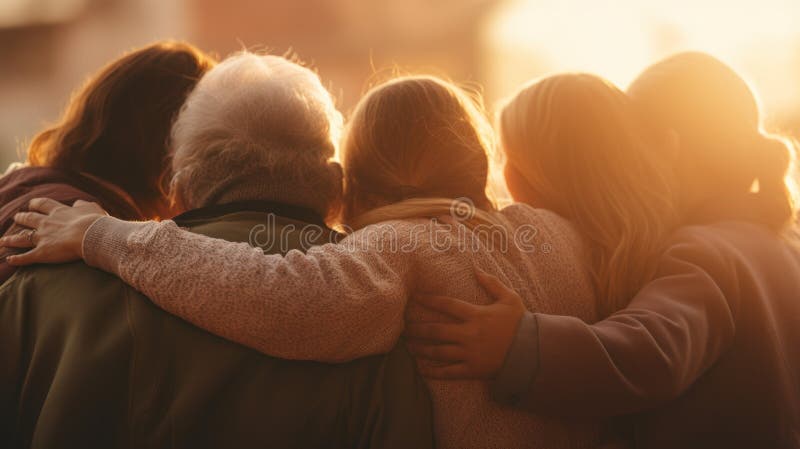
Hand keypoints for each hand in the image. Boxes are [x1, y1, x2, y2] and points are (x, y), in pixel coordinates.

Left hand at [0, 198, 106, 264]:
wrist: (90, 235)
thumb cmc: (95, 222)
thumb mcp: (92, 208)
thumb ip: (83, 205)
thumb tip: (78, 203)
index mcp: (59, 211)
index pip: (43, 204)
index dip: (36, 204)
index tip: (32, 204)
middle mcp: (47, 223)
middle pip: (29, 218)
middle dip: (22, 218)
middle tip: (17, 217)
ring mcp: (42, 238)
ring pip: (22, 238)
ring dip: (11, 239)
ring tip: (3, 240)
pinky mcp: (42, 253)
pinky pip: (26, 257)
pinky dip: (17, 260)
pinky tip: (9, 260)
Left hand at [404, 268, 525, 379]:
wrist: (532, 352)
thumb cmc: (520, 323)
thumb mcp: (509, 298)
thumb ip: (492, 283)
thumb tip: (476, 269)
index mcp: (476, 315)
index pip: (447, 305)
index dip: (429, 301)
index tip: (414, 298)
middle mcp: (469, 334)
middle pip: (436, 331)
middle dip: (418, 329)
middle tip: (404, 328)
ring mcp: (469, 353)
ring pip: (438, 351)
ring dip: (421, 349)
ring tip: (408, 346)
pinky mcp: (472, 369)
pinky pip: (448, 371)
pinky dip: (433, 371)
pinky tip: (421, 369)